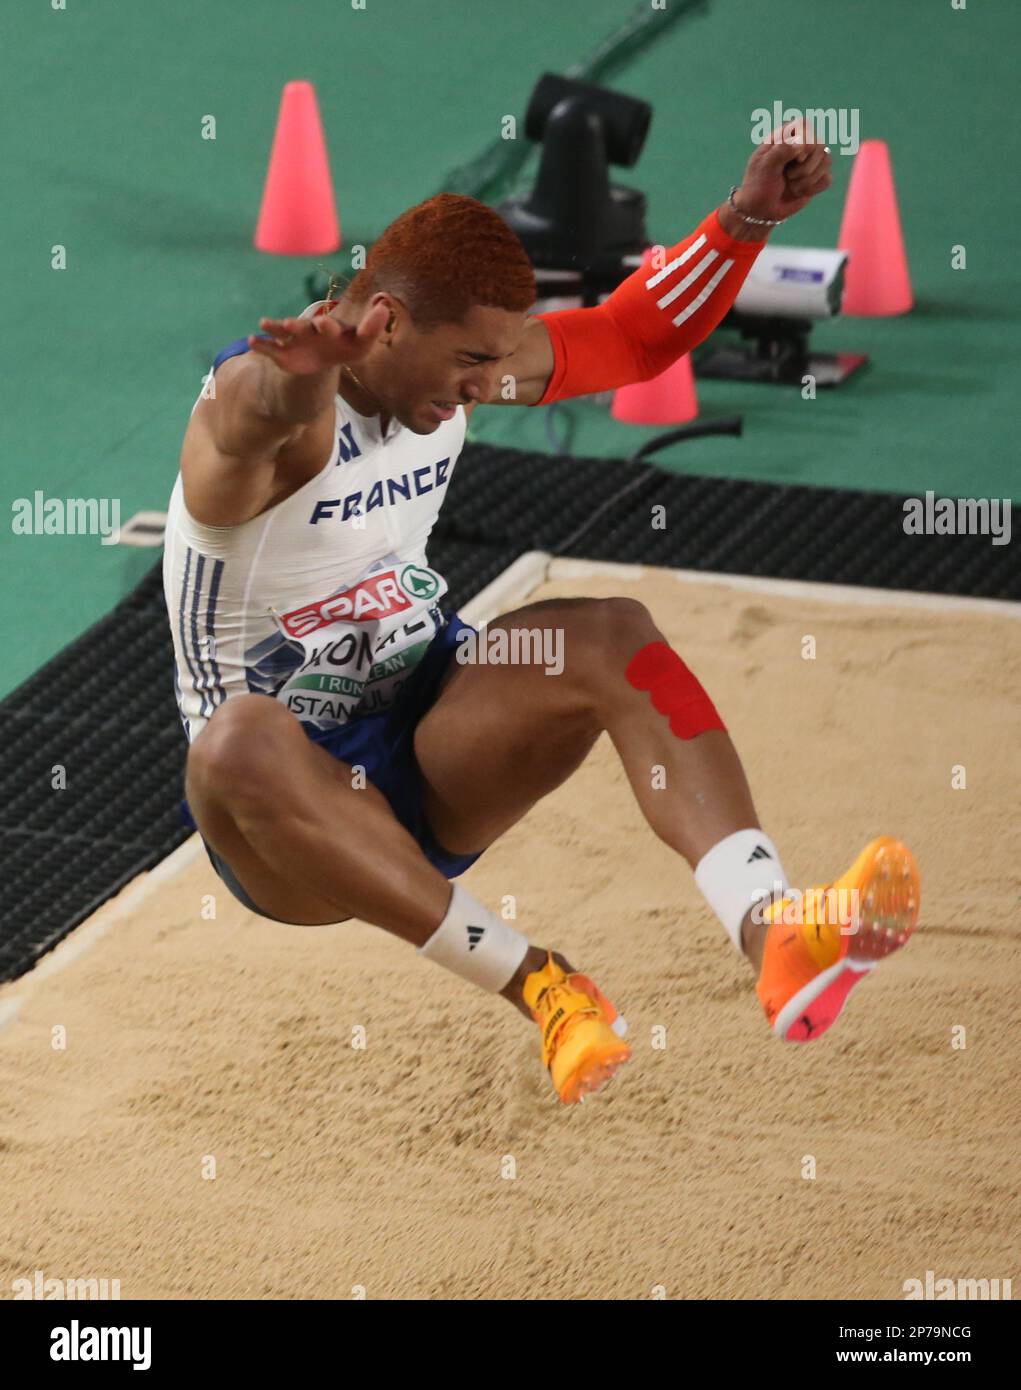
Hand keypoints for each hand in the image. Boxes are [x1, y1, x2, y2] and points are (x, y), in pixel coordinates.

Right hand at [247, 301, 389, 374]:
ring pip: (284, 331)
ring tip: (265, 322)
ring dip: (276, 327)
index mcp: (329, 327)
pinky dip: (261, 344)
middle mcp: (309, 329)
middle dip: (297, 325)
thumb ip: (371, 328)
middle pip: (303, 326)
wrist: (326, 360)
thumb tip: (385, 305)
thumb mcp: (362, 344)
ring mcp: (294, 339)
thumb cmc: (346, 348)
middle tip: (291, 324)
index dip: (327, 326)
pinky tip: (251, 340)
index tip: (324, 324)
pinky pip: (270, 348)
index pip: (329, 325)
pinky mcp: (282, 353)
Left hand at [733, 118, 832, 222]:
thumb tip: (803, 144)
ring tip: (791, 185)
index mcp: (785, 135)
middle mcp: (802, 143)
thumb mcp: (764, 166)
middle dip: (804, 167)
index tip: (795, 158)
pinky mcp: (819, 177)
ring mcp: (812, 160)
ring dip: (807, 180)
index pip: (803, 125)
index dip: (803, 141)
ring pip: (826, 161)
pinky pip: (827, 179)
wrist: (760, 210)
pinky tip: (799, 191)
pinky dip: (811, 189)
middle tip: (788, 176)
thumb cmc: (759, 184)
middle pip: (818, 145)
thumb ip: (782, 150)